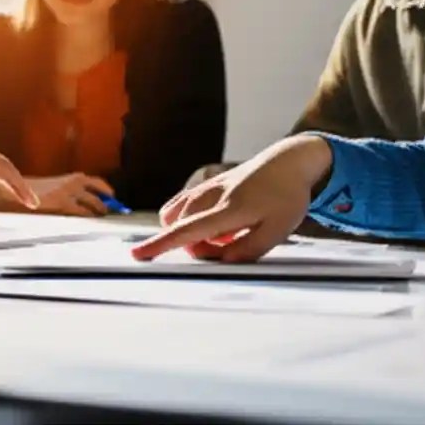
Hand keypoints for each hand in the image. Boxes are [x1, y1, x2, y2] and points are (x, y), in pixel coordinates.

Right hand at [27, 174, 115, 216]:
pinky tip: (89, 221)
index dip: (108, 191)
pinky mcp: (63, 202)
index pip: (98, 183)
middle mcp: (75, 181)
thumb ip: (75, 192)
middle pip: (100, 194)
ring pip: (94, 203)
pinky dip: (88, 216)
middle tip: (109, 212)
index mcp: (74, 177)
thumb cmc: (39, 192)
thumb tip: (93, 203)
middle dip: (107, 204)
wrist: (21, 190)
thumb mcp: (59, 187)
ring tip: (101, 218)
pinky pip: (82, 211)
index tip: (113, 198)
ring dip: (99, 211)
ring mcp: (70, 191)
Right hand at [132, 136, 330, 262]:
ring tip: (224, 235)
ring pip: (176, 215)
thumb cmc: (285, 198)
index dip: (161, 244)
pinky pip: (181, 205)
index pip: (188, 231)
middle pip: (180, 227)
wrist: (286, 162)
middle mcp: (210, 197)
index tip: (138, 255)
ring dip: (190, 232)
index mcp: (229, 209)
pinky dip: (189, 220)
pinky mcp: (204, 185)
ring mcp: (204, 188)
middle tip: (230, 246)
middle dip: (195, 247)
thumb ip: (249, 249)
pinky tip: (215, 223)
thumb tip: (222, 262)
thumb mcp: (278, 230)